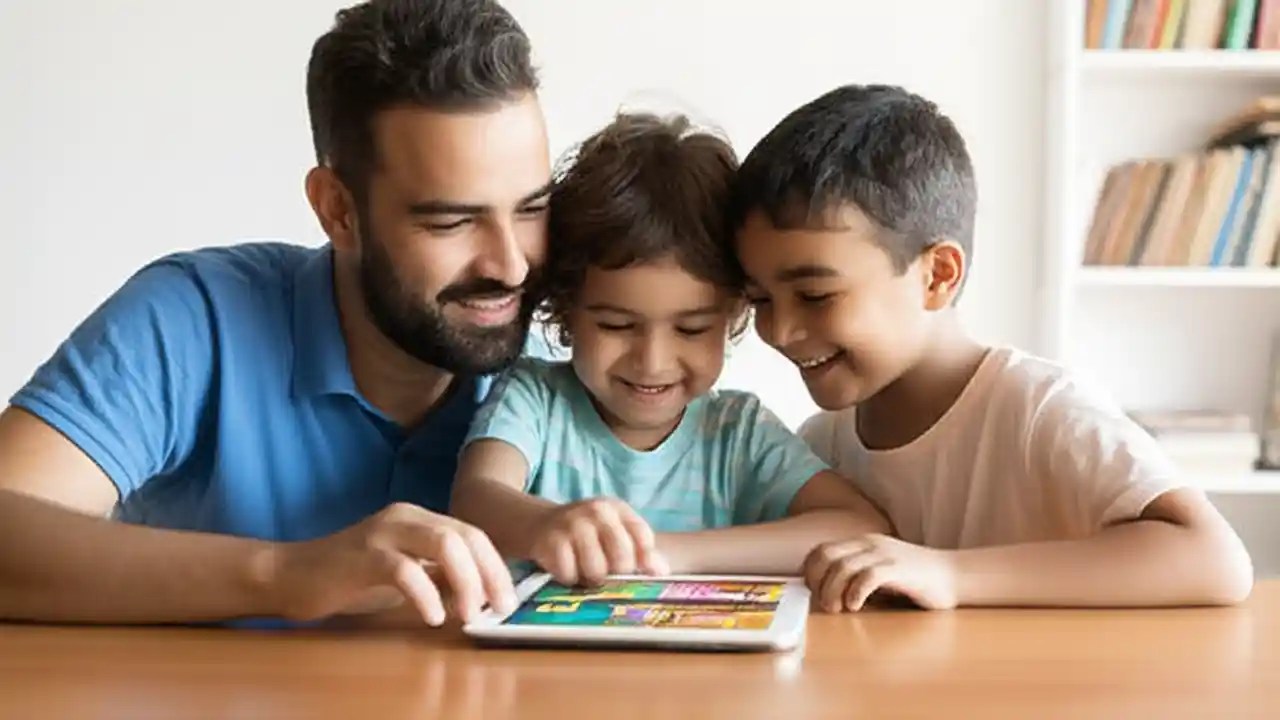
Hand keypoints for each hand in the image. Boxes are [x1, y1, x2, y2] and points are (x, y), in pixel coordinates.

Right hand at [265, 503, 516, 626]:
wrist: (290, 574)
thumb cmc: (349, 578)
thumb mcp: (404, 575)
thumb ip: (438, 578)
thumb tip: (478, 595)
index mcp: (419, 519)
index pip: (472, 534)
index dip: (496, 566)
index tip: (507, 600)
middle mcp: (406, 516)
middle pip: (465, 535)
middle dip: (490, 573)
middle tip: (499, 608)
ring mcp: (383, 532)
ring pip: (443, 544)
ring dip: (466, 581)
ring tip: (470, 614)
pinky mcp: (362, 555)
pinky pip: (404, 570)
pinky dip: (425, 595)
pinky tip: (432, 618)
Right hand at [530, 498, 668, 585]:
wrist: (539, 524)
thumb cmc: (585, 535)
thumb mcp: (614, 534)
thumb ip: (640, 551)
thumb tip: (661, 572)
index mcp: (617, 508)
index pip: (642, 536)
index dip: (645, 560)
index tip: (643, 574)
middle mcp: (597, 511)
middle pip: (622, 558)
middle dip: (616, 575)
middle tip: (607, 575)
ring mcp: (573, 524)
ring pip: (596, 571)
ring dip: (590, 580)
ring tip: (584, 572)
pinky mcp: (551, 541)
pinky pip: (569, 574)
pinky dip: (568, 578)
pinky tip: (566, 569)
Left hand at [803, 534, 956, 611]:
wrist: (954, 575)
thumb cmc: (914, 580)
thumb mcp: (878, 571)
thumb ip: (855, 575)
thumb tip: (824, 594)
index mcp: (862, 543)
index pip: (821, 550)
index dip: (810, 572)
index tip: (814, 593)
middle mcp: (870, 544)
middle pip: (826, 556)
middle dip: (818, 581)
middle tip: (825, 604)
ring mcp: (885, 554)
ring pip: (843, 566)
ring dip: (833, 590)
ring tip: (838, 609)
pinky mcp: (900, 569)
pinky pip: (868, 576)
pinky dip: (855, 592)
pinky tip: (856, 606)